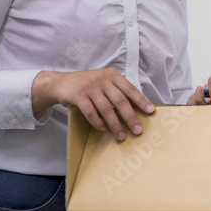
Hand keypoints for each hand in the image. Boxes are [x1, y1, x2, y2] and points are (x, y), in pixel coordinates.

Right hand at [31, 68, 154, 139]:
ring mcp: (90, 87)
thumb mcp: (103, 82)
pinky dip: (98, 122)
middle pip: (120, 101)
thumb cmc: (86, 84)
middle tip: (137, 130)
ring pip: (106, 108)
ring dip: (115, 124)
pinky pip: (90, 112)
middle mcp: (102, 79)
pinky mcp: (78, 95)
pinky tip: (103, 129)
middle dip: (130, 117)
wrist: (60, 82)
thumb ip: (117, 91)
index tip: (150, 112)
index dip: (141, 101)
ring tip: (121, 135)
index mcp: (112, 75)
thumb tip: (136, 106)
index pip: (130, 89)